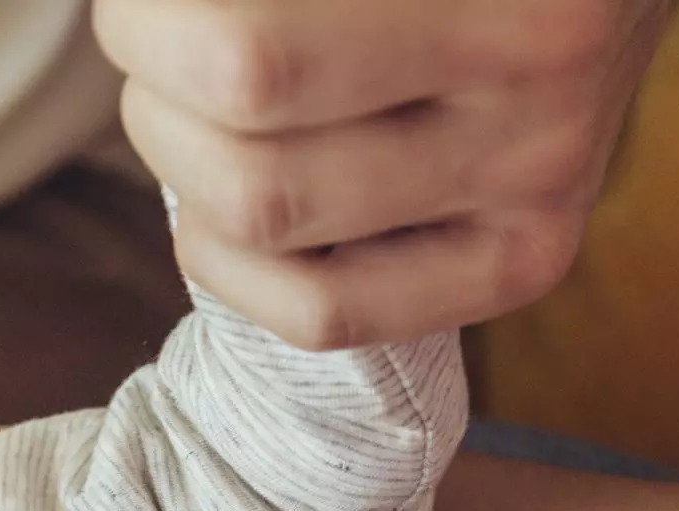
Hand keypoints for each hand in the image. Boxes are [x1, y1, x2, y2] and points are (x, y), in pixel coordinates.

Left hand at [96, 0, 669, 347]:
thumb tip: (139, 14)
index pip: (245, 59)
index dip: (149, 24)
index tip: (137, 1)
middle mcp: (541, 77)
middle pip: (245, 126)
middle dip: (153, 79)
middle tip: (159, 36)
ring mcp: (541, 186)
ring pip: (264, 218)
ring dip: (179, 159)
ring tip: (196, 104)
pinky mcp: (525, 261)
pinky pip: (323, 312)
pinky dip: (228, 265)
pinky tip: (220, 205)